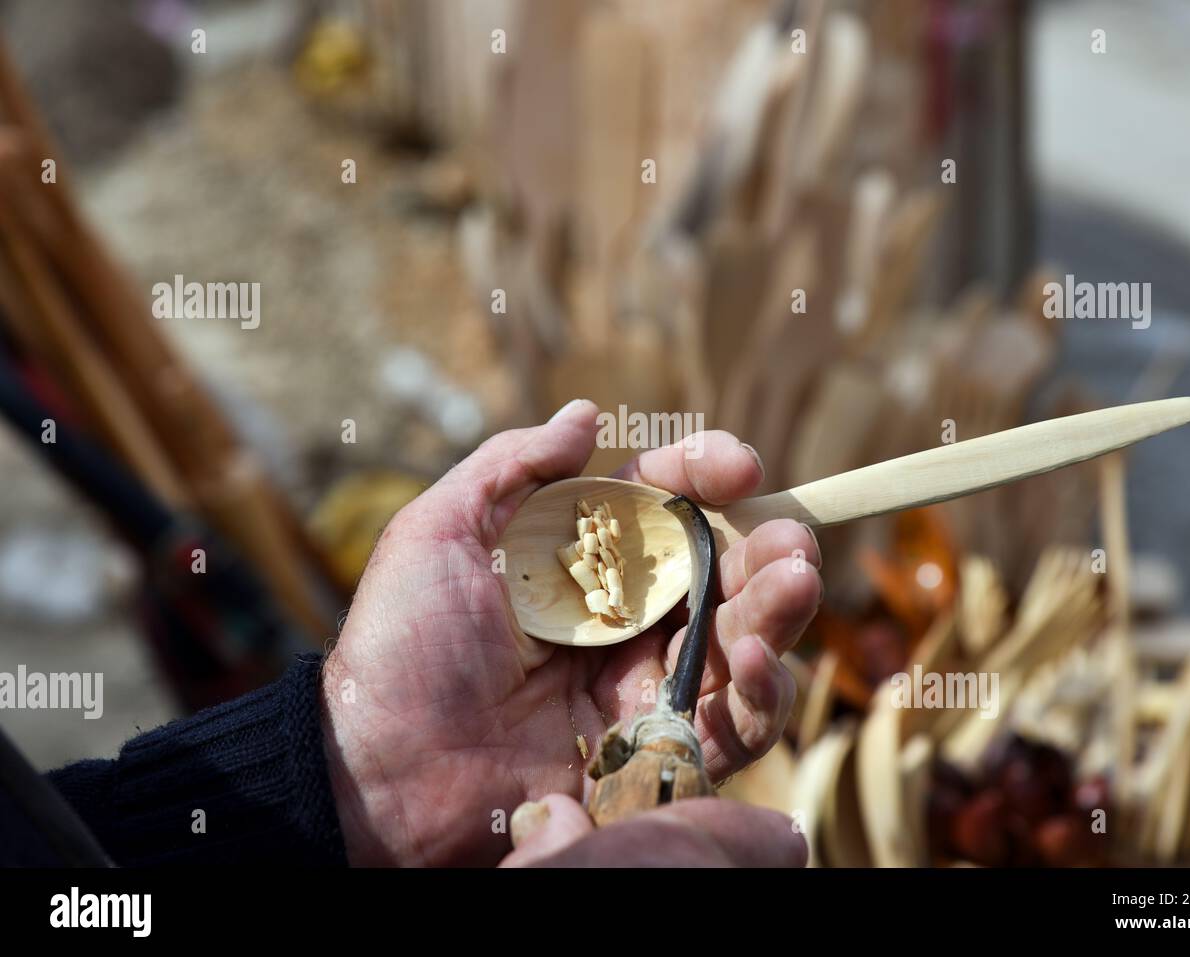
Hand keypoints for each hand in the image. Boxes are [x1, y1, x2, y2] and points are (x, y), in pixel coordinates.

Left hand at [320, 400, 821, 864]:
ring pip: (745, 640)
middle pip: (722, 573)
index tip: (739, 466)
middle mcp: (623, 619)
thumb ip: (511, 467)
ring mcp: (643, 686)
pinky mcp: (655, 751)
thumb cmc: (400, 646)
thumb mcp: (439, 533)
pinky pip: (734, 722)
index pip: (664, 505)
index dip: (706, 475)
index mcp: (580, 561)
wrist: (383, 769)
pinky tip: (754, 658)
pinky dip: (763, 690)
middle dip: (769, 546)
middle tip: (791, 541)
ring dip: (781, 608)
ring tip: (792, 584)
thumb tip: (587, 414)